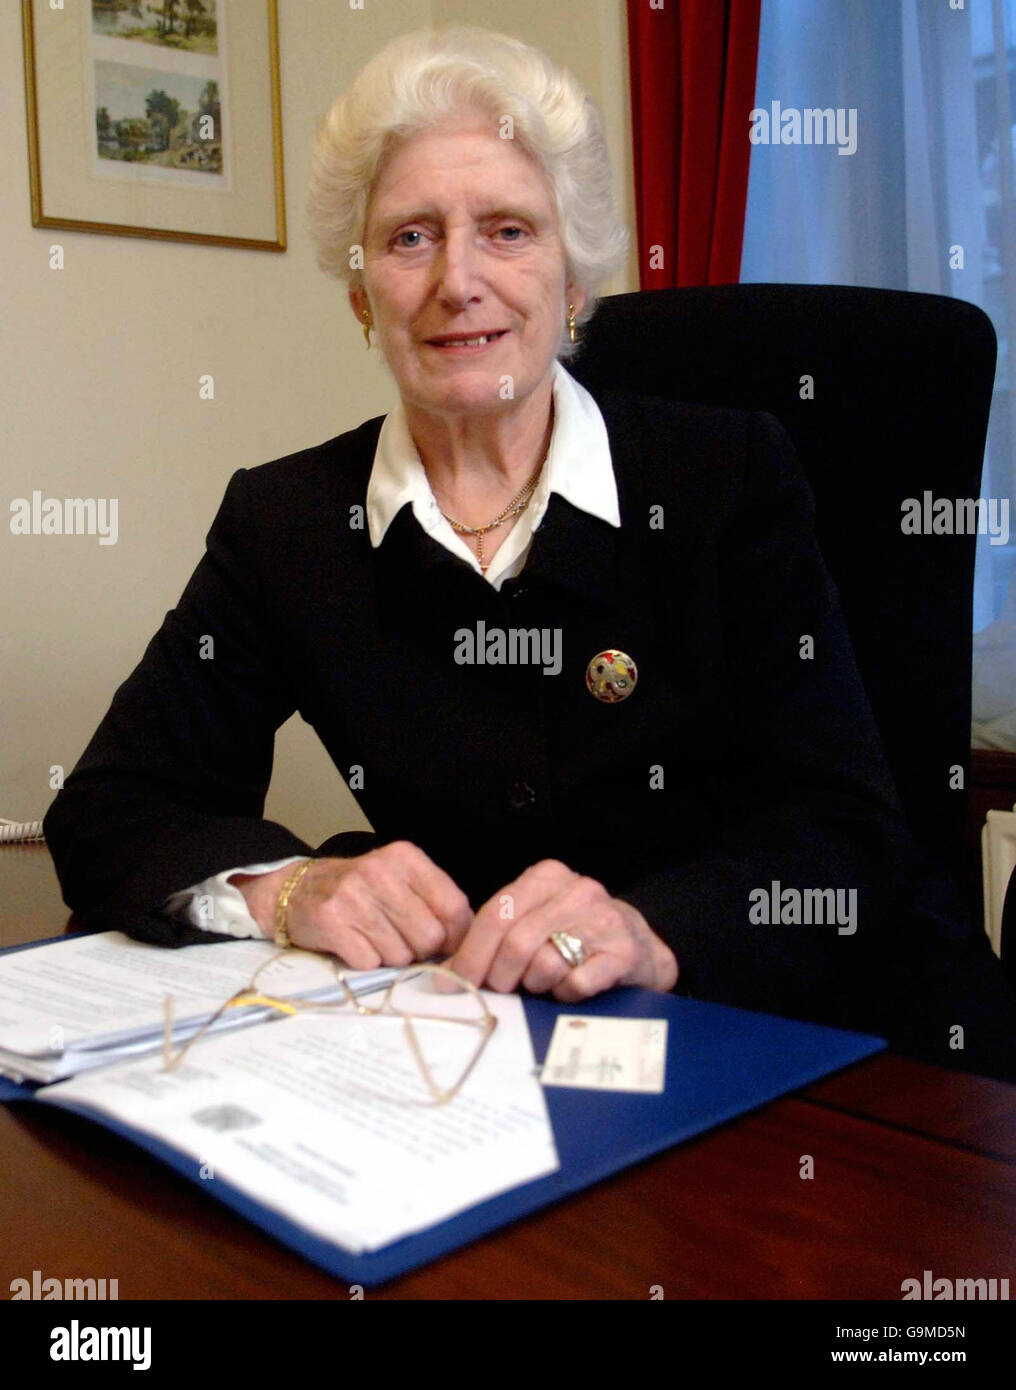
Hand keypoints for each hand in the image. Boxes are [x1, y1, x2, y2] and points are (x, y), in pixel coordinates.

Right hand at [229, 842, 472, 968]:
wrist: (296, 890)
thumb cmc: (358, 890)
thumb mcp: (399, 880)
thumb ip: (435, 902)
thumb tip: (467, 942)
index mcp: (405, 858)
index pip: (455, 907)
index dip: (458, 936)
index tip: (448, 945)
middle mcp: (380, 872)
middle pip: (430, 936)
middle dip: (421, 949)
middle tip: (403, 940)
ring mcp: (354, 896)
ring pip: (401, 954)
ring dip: (392, 957)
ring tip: (375, 938)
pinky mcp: (331, 922)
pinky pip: (370, 962)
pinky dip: (367, 961)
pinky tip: (356, 944)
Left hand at [445, 859, 677, 1000]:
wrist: (640, 946)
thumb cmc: (575, 936)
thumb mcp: (536, 920)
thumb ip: (496, 935)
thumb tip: (447, 972)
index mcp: (547, 876)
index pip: (496, 913)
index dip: (471, 953)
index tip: (454, 982)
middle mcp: (577, 890)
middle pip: (516, 941)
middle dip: (498, 976)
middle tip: (499, 991)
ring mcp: (603, 919)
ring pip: (544, 964)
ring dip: (535, 985)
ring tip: (543, 983)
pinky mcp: (623, 952)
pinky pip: (575, 984)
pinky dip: (564, 995)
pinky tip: (569, 989)